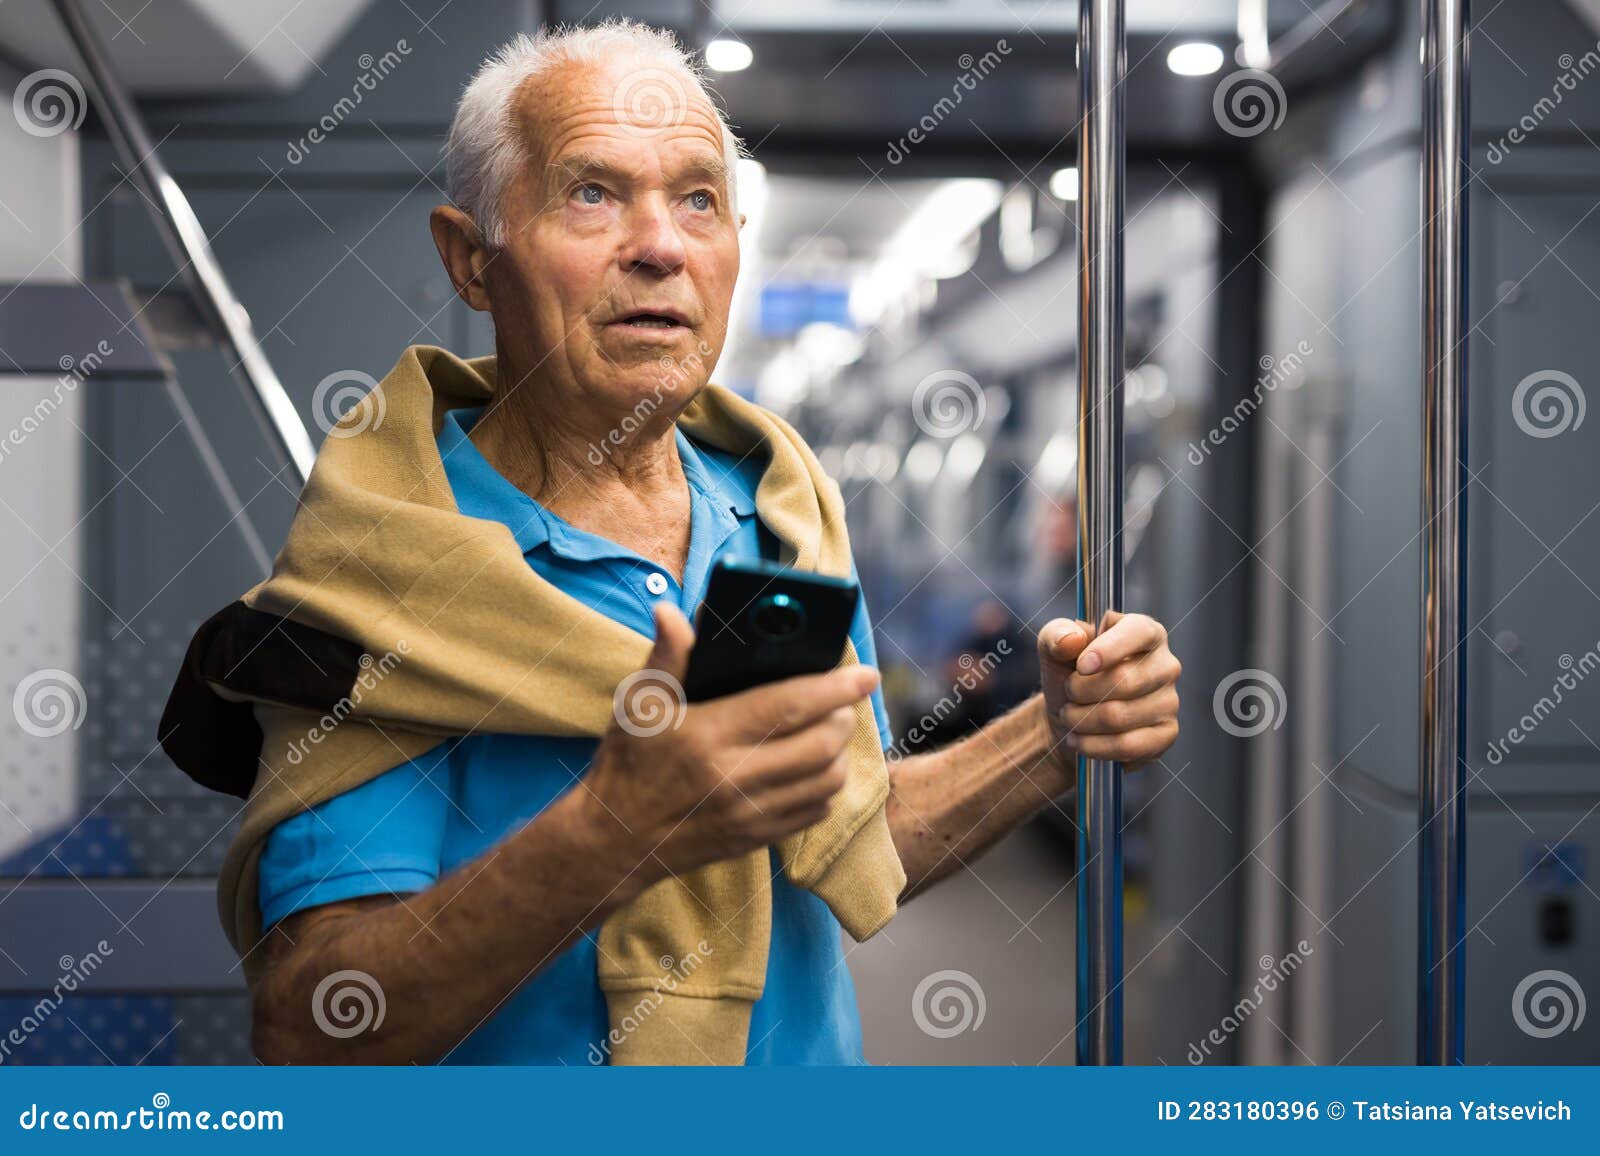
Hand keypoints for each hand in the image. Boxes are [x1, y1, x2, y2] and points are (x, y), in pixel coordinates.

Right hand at [581, 602, 878, 880]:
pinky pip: (815, 812)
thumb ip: (666, 657)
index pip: (788, 706)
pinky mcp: (756, 839)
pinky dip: (827, 785)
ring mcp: (748, 814)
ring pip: (827, 781)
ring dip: (841, 750)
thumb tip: (671, 612)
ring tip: (831, 726)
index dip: (834, 687)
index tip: (865, 674)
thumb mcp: (639, 704)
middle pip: (821, 744)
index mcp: (706, 736)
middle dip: (843, 715)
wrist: (614, 839)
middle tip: (842, 697)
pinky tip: (815, 765)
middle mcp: (733, 779)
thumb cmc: (627, 762)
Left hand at [1037, 611, 1180, 771]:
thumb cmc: (1068, 675)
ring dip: (1080, 720)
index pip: (1138, 632)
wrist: (1070, 717)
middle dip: (1080, 691)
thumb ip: (1056, 635)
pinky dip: (1093, 746)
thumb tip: (1072, 639)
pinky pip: (1127, 745)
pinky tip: (1080, 739)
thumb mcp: (1053, 648)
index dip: (1108, 650)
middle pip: (1123, 680)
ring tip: (1069, 715)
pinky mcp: (1166, 734)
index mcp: (1145, 631)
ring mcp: (1169, 701)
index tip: (1081, 666)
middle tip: (1067, 694)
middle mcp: (1165, 664)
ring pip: (1118, 716)